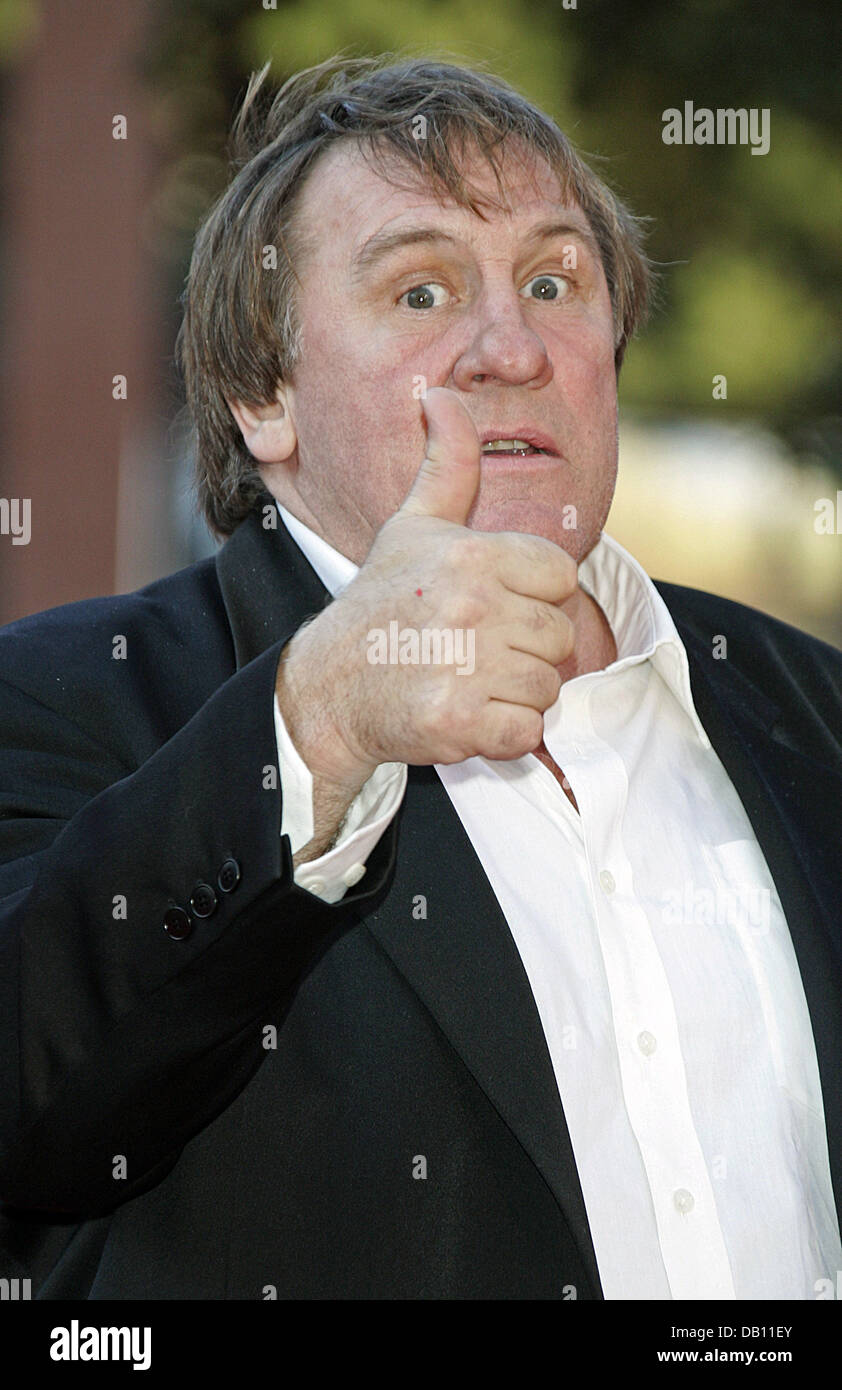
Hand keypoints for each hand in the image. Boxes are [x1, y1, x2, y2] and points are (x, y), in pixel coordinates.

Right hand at [277, 386, 576, 794]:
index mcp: (473, 555)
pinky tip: (466, 712)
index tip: (490, 605)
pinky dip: (504, 733)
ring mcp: (466, 665)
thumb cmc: (382, 601)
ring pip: (547, 686)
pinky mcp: (459, 721)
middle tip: (475, 649)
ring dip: (515, 692)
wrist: (331, 685)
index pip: (561, 577)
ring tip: (468, 678)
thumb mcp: (414, 526)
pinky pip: (527, 731)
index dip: (533, 596)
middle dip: (526, 648)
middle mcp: (472, 606)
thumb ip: (448, 463)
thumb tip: (442, 394)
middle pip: (559, 636)